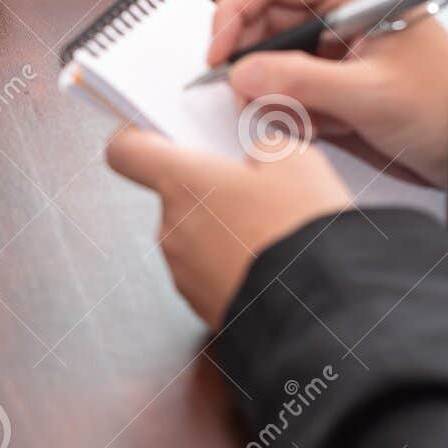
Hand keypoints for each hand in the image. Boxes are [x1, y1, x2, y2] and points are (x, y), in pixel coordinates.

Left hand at [108, 128, 352, 326]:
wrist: (322, 313)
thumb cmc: (301, 234)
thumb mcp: (297, 162)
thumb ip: (264, 147)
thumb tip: (259, 155)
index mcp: (182, 183)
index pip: (125, 150)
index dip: (138, 137)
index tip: (158, 134)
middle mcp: (172, 228)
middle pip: (175, 194)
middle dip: (210, 188)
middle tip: (256, 187)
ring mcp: (184, 272)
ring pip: (196, 234)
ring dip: (226, 228)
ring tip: (276, 229)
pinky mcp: (202, 305)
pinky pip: (211, 271)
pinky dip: (235, 262)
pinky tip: (273, 261)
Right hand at [208, 0, 447, 188]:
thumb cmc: (447, 107)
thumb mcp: (368, 96)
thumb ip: (298, 82)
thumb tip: (240, 74)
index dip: (234, 13)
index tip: (217, 56)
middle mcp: (341, 4)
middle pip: (264, 16)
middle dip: (251, 60)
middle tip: (243, 95)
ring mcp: (335, 37)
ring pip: (270, 52)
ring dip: (271, 89)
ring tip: (297, 117)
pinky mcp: (331, 67)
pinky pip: (286, 79)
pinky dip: (288, 104)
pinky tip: (315, 124)